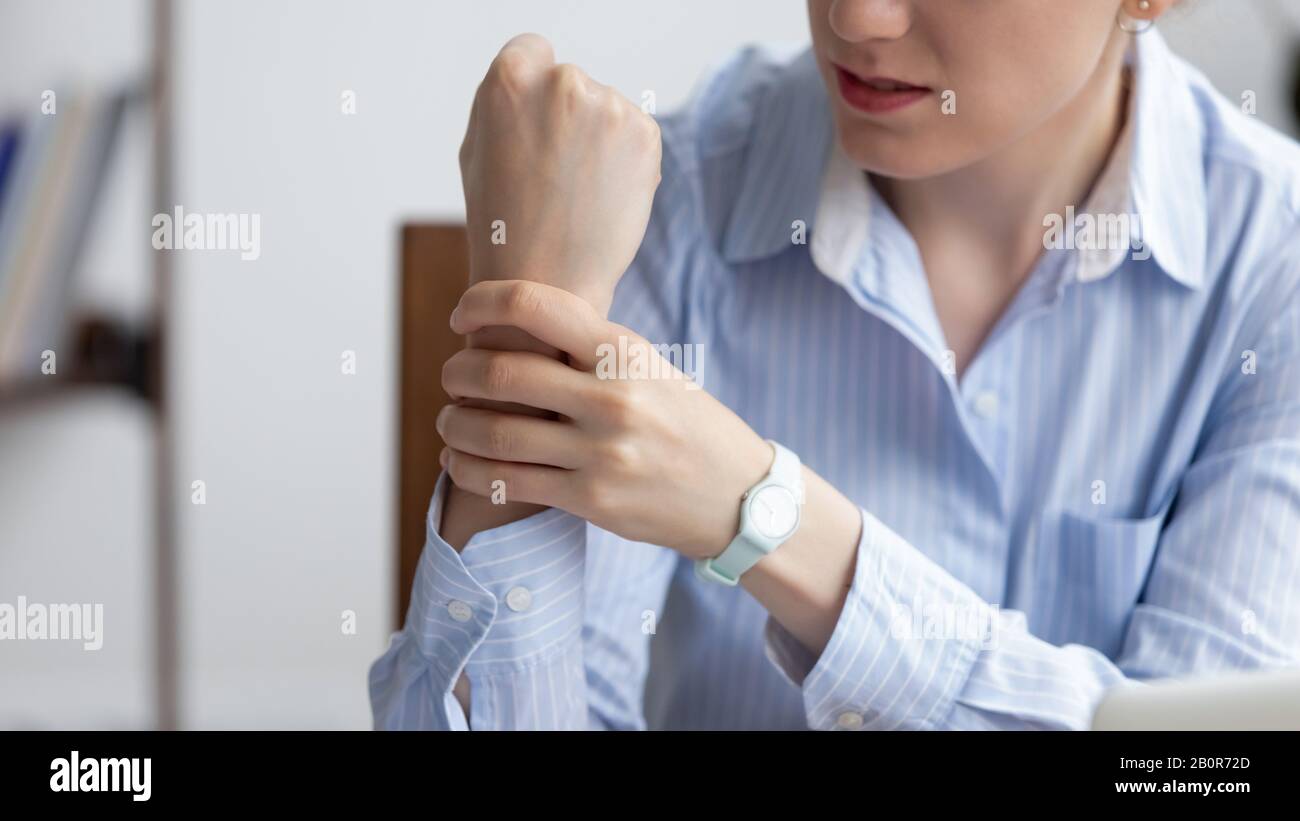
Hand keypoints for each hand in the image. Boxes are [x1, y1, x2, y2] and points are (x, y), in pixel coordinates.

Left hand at [437, 281, 773, 558]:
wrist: (738, 495)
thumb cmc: (684, 422)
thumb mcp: (651, 368)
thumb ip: (590, 350)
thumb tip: (510, 328)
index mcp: (625, 352)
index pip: (535, 306)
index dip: (482, 303)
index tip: (463, 315)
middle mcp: (613, 399)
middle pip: (499, 373)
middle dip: (457, 372)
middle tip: (453, 377)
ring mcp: (602, 453)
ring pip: (493, 434)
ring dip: (454, 425)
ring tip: (450, 421)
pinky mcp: (591, 500)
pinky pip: (505, 483)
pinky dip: (467, 470)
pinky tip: (459, 462)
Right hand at [459, 34, 662, 316]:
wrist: (545, 283)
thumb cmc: (503, 224)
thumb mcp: (477, 150)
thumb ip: (507, 105)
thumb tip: (536, 80)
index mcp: (510, 79)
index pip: (532, 50)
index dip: (533, 90)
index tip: (537, 122)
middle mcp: (562, 83)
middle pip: (570, 82)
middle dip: (567, 119)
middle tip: (554, 173)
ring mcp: (608, 106)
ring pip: (606, 109)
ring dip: (599, 140)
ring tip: (578, 191)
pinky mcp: (645, 133)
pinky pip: (635, 133)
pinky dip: (626, 160)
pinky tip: (603, 195)